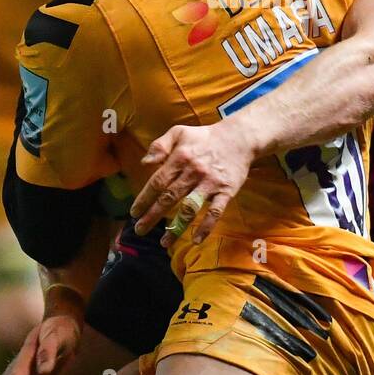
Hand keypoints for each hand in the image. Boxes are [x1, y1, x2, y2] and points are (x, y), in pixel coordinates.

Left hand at [131, 121, 254, 247]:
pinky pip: (215, 212)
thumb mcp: (179, 132)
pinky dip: (206, 227)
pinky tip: (196, 240)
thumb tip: (144, 163)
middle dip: (152, 216)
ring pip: (190, 208)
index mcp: (180, 158)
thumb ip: (160, 145)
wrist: (239, 139)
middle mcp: (193, 171)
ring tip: (164, 242)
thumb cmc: (204, 138)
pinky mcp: (226, 191)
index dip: (144, 198)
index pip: (158, 181)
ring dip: (176, 227)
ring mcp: (210, 183)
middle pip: (169, 197)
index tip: (134, 213)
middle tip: (139, 230)